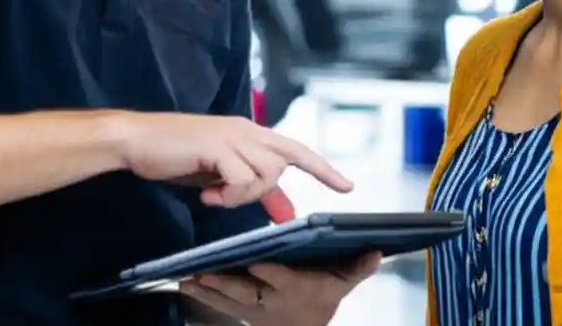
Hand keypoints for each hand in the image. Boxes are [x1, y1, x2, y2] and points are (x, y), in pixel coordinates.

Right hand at [116, 112, 353, 211]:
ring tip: (214, 196)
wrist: (137, 139)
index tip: (347, 186)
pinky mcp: (217, 146)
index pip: (295, 148)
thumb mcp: (218, 175)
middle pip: (287, 158)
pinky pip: (242, 179)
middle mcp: (246, 130)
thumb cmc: (174, 155)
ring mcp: (232, 136)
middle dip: (283, 184)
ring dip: (243, 195)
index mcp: (248, 132)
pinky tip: (206, 195)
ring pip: (266, 173)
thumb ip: (249, 186)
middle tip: (262, 196)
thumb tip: (281, 208)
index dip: (322, 168)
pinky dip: (228, 195)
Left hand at [179, 251, 382, 325]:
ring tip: (186, 277)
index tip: (258, 263)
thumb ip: (357, 267)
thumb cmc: (322, 300)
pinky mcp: (239, 309)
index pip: (282, 279)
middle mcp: (270, 300)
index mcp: (295, 289)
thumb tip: (378, 251)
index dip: (270, 273)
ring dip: (206, 288)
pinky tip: (184, 283)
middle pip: (246, 292)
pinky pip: (217, 302)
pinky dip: (201, 294)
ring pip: (226, 298)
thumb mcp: (342, 285)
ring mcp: (252, 308)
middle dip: (225, 284)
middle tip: (206, 273)